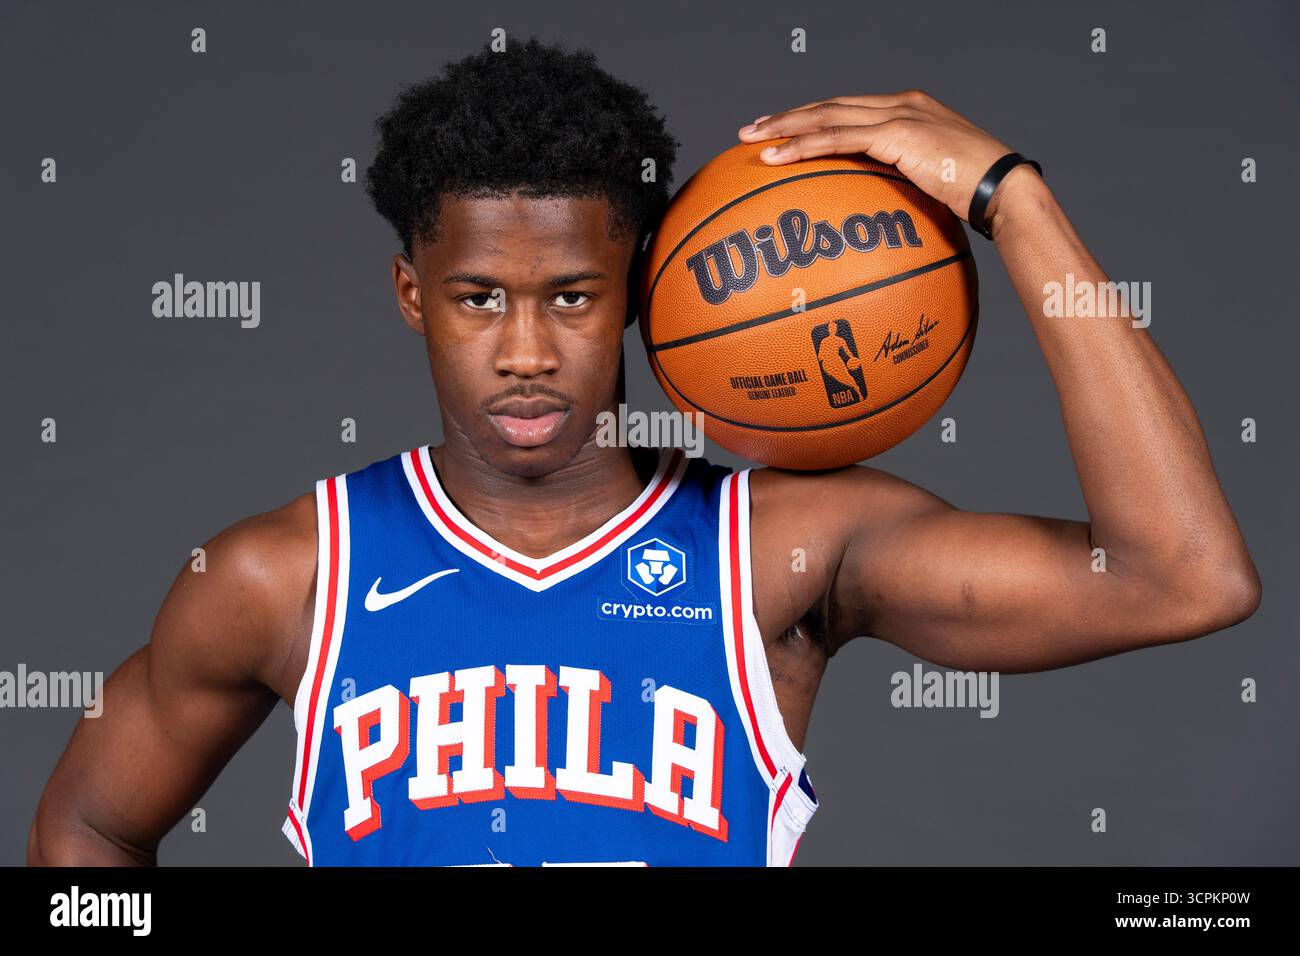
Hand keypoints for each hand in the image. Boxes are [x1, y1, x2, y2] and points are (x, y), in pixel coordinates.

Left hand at [738, 90, 1027, 228]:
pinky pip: (839, 137)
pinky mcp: (898, 132)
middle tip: (751, 130)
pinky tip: (778, 157)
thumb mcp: (931, 187)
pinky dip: (804, 146)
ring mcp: (900, 115)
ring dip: (785, 128)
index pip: (849, 109)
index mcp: (908, 110)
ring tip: (750, 140)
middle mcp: (901, 104)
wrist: (1005, 191)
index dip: (812, 118)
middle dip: (787, 117)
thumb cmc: (976, 199)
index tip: (780, 130)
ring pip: (828, 115)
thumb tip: (876, 218)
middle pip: (831, 105)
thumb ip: (902, 187)